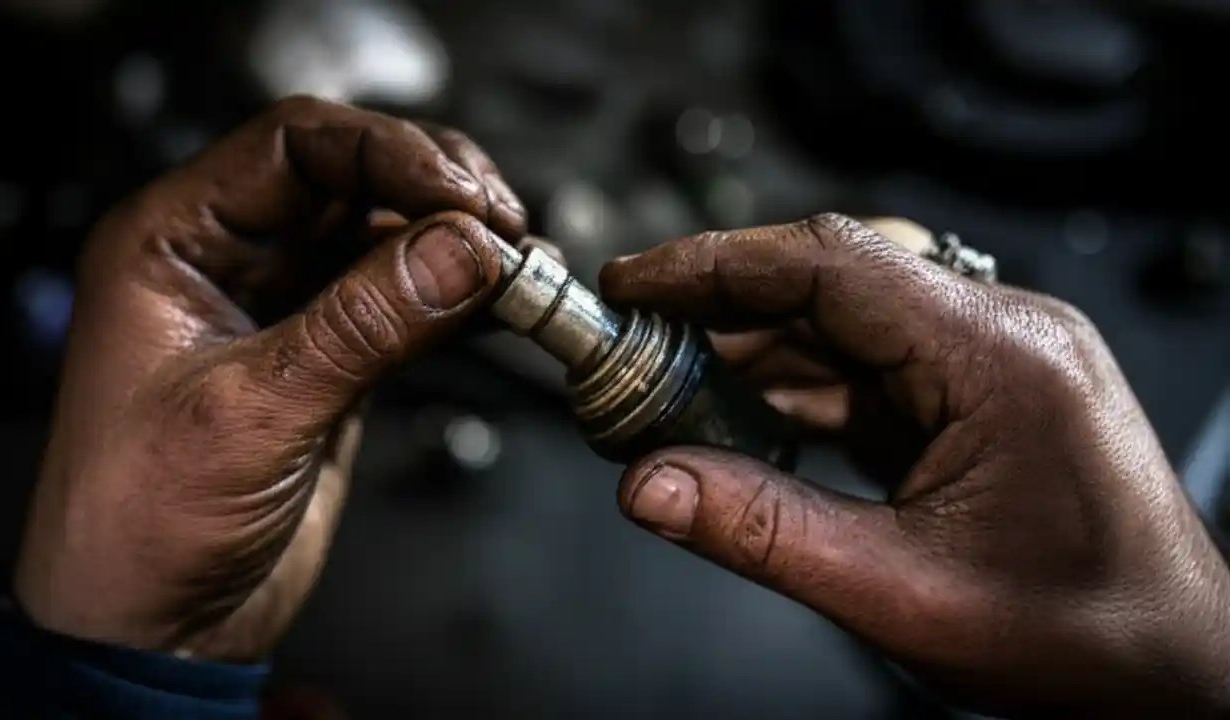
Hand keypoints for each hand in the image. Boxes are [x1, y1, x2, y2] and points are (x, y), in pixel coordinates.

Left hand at [14, 96, 523, 660]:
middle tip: (505, 230)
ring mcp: (290, 308)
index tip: (462, 197)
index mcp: (176, 241)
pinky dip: (462, 299)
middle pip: (352, 177)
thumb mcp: (254, 412)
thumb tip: (465, 248)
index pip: (294, 147)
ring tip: (521, 269)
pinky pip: (409, 302)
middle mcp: (233, 260)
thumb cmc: (143, 523)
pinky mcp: (335, 359)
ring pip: (389, 237)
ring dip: (461, 246)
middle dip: (437, 192)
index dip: (387, 152)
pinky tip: (504, 305)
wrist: (156, 628)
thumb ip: (364, 323)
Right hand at [600, 214, 1229, 716]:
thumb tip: (649, 486)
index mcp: (998, 355)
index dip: (714, 264)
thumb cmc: (1081, 630)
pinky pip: (864, 371)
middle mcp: (999, 334)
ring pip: (839, 327)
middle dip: (717, 315)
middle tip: (629, 350)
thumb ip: (761, 531)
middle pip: (826, 286)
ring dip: (749, 356)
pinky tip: (735, 419)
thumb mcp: (902, 592)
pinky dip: (793, 392)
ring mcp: (988, 362)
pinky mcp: (973, 396)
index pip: (831, 263)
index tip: (634, 282)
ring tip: (664, 393)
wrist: (1171, 668)